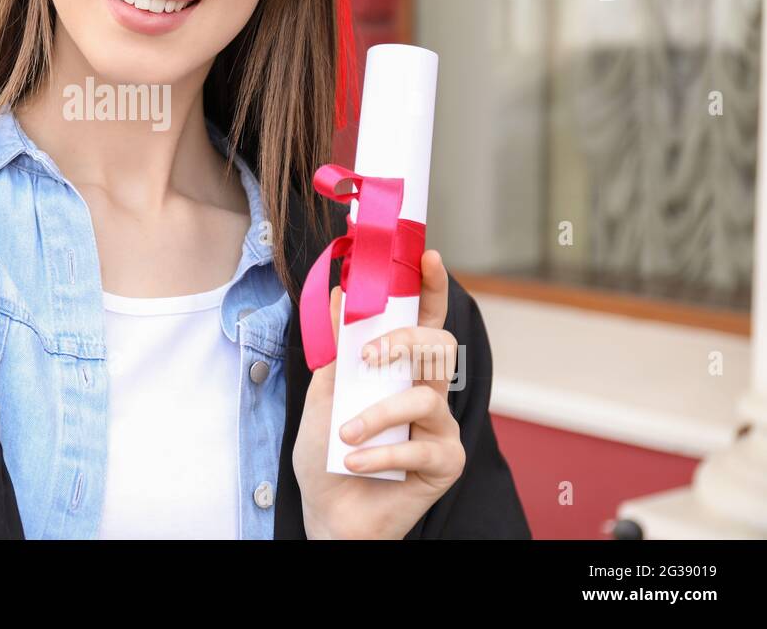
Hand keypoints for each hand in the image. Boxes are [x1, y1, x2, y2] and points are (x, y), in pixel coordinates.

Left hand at [292, 249, 465, 538]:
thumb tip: (341, 293)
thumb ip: (336, 349)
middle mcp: (426, 392)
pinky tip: (356, 463)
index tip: (427, 256)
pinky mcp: (446, 462)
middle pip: (438, 344)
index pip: (423, 320)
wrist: (328, 512)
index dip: (431, 287)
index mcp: (399, 370)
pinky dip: (381, 452)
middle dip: (403, 341)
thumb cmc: (328, 454)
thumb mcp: (323, 394)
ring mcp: (440, 426)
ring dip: (376, 413)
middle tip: (367, 358)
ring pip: (425, 396)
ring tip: (345, 435)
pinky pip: (421, 444)